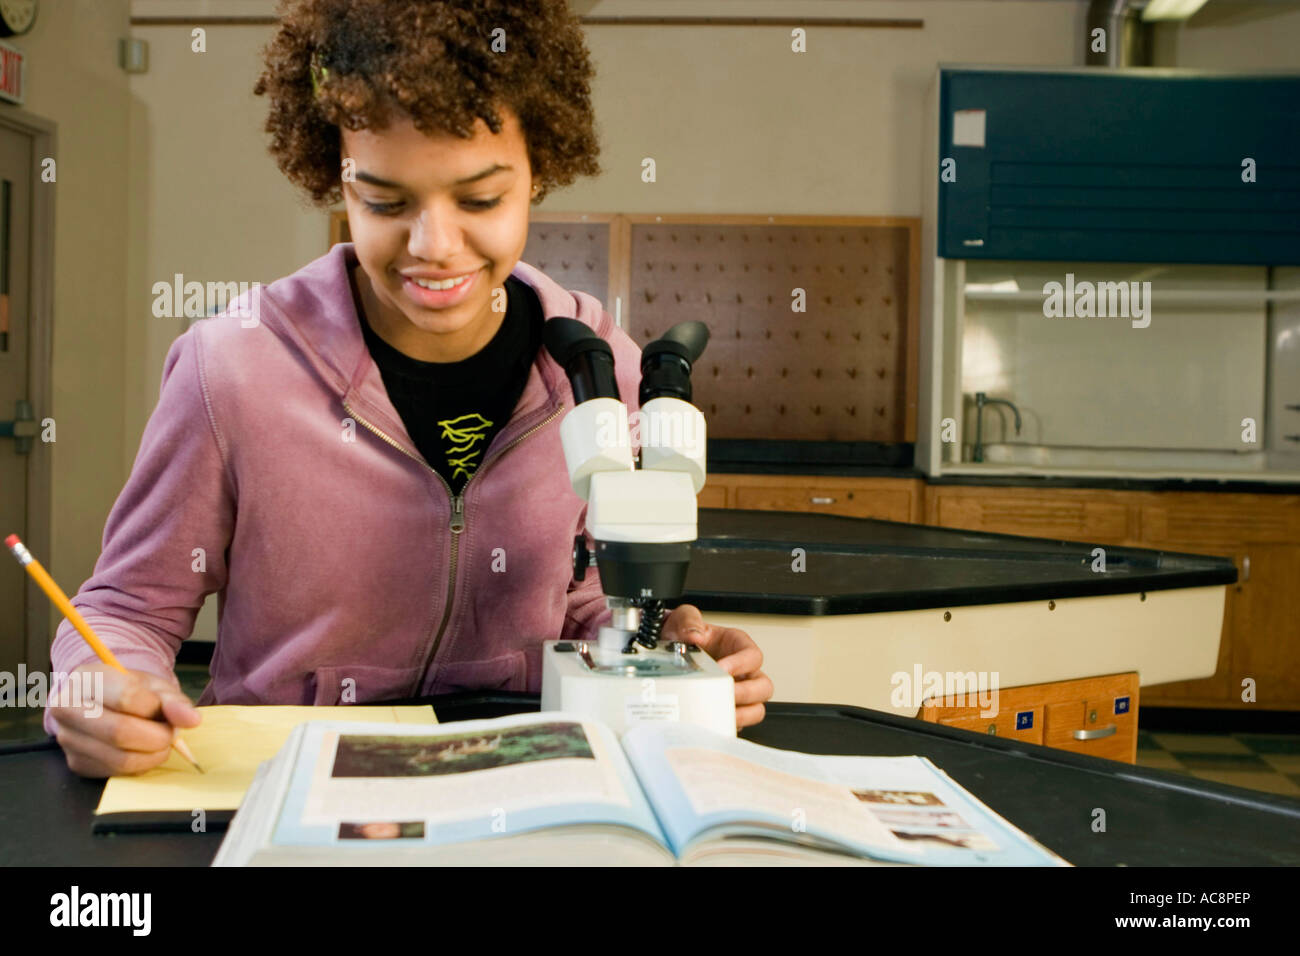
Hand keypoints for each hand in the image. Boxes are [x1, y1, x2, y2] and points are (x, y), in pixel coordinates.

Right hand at [49, 662, 201, 777]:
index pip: (126, 696)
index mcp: (86, 678)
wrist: (102, 703)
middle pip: (120, 732)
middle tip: (171, 732)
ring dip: (153, 754)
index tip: (170, 710)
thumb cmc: (130, 691)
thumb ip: (173, 700)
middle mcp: (67, 708)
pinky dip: (140, 764)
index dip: (156, 707)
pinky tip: (144, 750)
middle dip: (158, 736)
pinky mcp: (76, 763)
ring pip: (120, 758)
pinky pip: (116, 772)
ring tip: (160, 741)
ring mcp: (68, 739)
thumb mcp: (153, 685)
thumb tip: (192, 720)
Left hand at [661, 603, 772, 729]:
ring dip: (742, 715)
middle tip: (723, 695)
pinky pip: (736, 724)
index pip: (753, 656)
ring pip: (756, 709)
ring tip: (720, 714)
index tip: (722, 669)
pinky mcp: (725, 711)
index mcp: (738, 646)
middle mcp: (743, 672)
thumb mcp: (683, 619)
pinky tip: (710, 724)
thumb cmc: (680, 636)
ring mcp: (736, 694)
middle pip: (763, 686)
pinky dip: (726, 726)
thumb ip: (689, 620)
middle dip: (746, 694)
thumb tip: (694, 635)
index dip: (741, 664)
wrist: (663, 653)